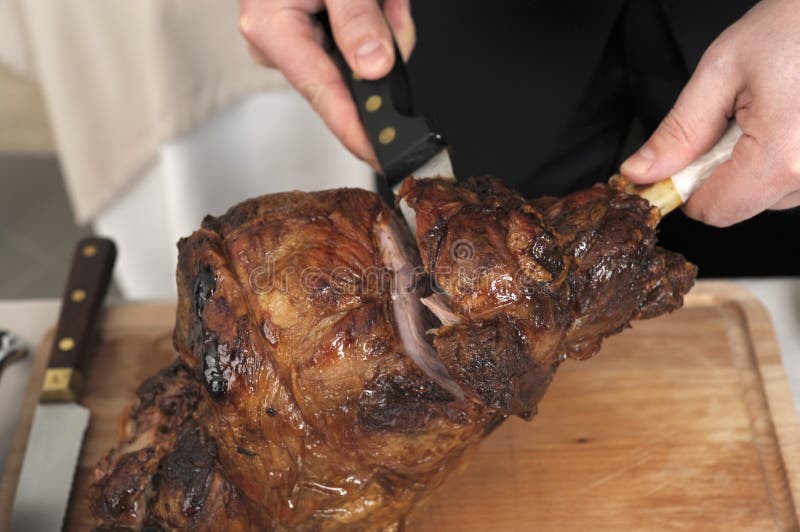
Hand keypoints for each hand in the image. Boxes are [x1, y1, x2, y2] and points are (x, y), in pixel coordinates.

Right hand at [239, 0, 414, 169]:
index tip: (383, 157)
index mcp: (273, 28)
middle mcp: (277, 40)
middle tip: (385, 3)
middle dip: (383, 45)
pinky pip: (356, 41)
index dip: (357, 131)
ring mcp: (292, 39)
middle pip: (350, 77)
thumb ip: (357, 18)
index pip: (324, 96)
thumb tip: (374, 67)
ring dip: (382, 23)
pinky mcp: (307, 33)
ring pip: (361, 58)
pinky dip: (375, 17)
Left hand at [621, 0, 799, 226]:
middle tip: (731, 122)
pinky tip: (783, 122)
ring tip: (764, 115)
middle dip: (721, 172)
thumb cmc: (791, 26)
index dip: (687, 190)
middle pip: (743, 206)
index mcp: (781, 156)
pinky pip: (797, 181)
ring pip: (771, 196)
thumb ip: (679, 131)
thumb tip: (642, 172)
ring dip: (754, 165)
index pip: (716, 210)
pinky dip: (780, 158)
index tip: (679, 164)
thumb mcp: (720, 72)